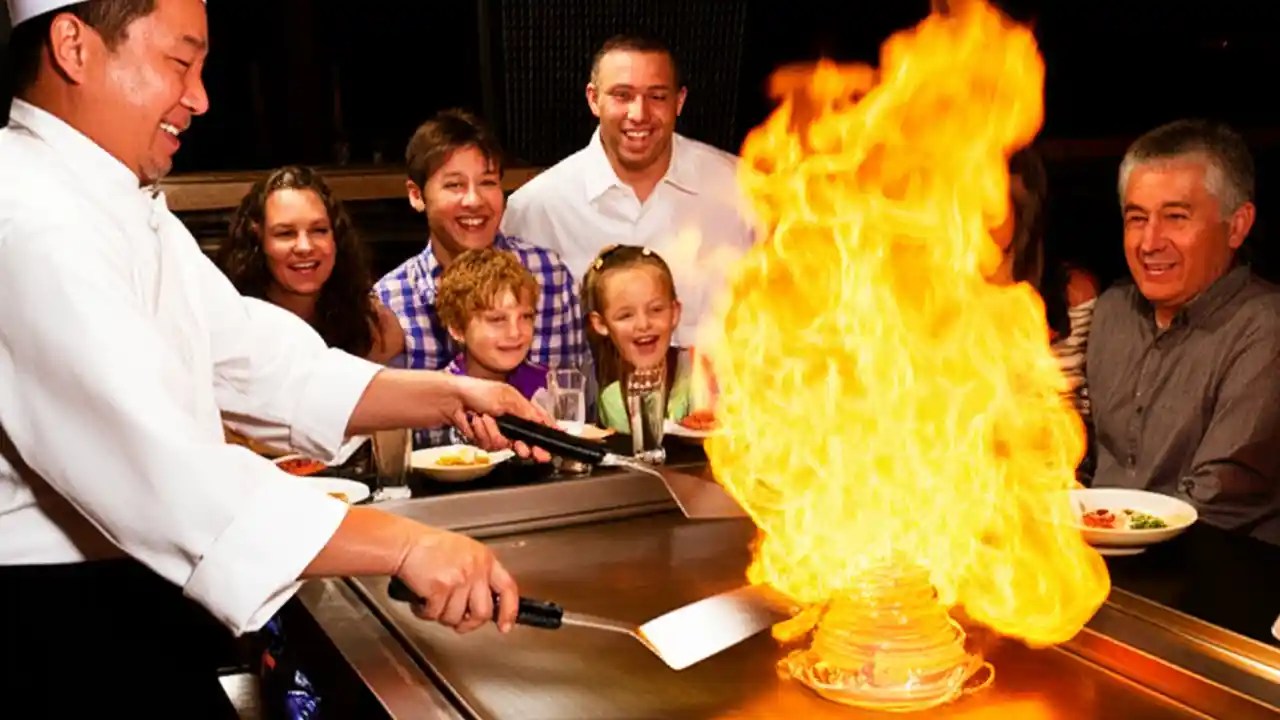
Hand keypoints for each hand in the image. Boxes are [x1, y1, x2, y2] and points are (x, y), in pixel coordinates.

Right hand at [394, 525, 519, 633]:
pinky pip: (435, 614)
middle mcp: (475, 570)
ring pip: (456, 617)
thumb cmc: (429, 547)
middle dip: (468, 623)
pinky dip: (425, 613)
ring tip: (433, 603)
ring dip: (441, 616)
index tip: (505, 625)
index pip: (508, 588)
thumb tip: (484, 601)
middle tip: (458, 622)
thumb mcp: (465, 552)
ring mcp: (459, 580)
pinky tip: (422, 601)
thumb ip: (478, 574)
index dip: (509, 611)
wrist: (405, 543)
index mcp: (485, 559)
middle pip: (483, 612)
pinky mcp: (440, 589)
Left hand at [449, 376, 552, 461]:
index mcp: (520, 409)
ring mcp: (498, 432)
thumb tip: (543, 420)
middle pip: (526, 442)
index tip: (552, 446)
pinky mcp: (484, 439)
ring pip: (504, 445)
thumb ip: (527, 412)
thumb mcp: (507, 397)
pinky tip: (476, 423)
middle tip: (528, 451)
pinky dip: (481, 434)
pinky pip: (489, 445)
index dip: (546, 435)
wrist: (453, 400)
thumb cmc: (478, 391)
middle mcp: (510, 422)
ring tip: (485, 418)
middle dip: (525, 446)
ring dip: (492, 432)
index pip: (539, 424)